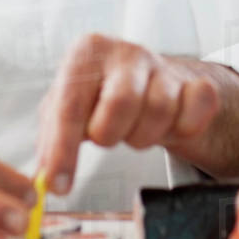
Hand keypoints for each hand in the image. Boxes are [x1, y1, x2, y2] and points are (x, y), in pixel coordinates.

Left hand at [37, 35, 219, 193]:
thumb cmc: (97, 97)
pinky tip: (170, 125)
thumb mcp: (64, 110)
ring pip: (159, 112)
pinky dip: (184, 128)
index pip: (71, 106)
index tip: (58, 186)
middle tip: (106, 135)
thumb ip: (50, 144)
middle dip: (110, 134)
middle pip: (121, 104)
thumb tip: (41, 181)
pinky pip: (198, 110)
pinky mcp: (196, 83)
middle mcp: (126, 51)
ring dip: (142, 137)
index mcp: (87, 52)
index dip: (63, 151)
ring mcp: (164, 65)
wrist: (146, 82)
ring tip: (133, 129)